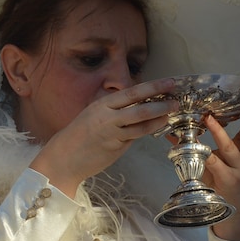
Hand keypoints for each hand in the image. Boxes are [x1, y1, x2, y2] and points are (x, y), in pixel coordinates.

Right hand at [31, 78, 176, 197]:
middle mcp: (107, 116)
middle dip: (160, 101)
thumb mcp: (93, 115)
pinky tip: (158, 126)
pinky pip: (135, 136)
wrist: (64, 158)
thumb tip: (136, 105)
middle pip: (139, 105)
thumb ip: (113, 109)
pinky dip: (148, 130)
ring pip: (141, 122)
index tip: (168, 82)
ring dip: (159, 117)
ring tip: (171, 112)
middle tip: (176, 98)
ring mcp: (112, 132)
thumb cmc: (79, 136)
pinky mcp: (115, 147)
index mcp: (102, 104)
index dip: (152, 86)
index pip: (132, 92)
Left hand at [202, 95, 239, 240]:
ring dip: (219, 133)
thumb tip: (181, 128)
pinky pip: (213, 164)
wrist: (229, 210)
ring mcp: (238, 169)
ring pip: (229, 148)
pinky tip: (195, 147)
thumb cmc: (222, 180)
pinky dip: (203, 154)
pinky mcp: (227, 180)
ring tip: (209, 119)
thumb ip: (208, 144)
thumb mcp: (221, 159)